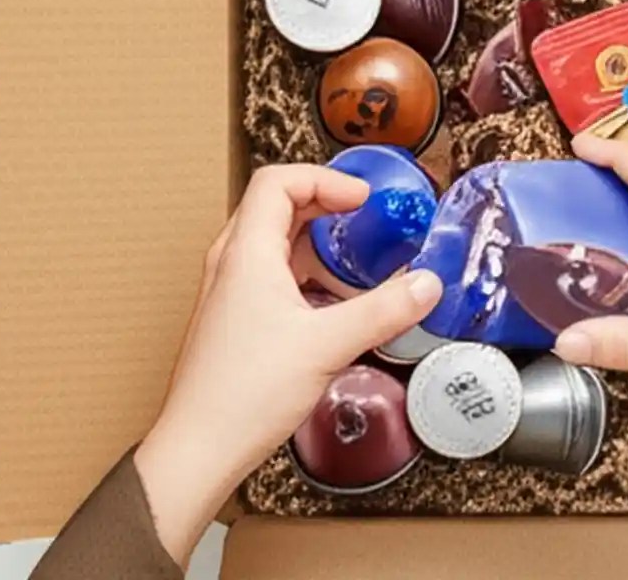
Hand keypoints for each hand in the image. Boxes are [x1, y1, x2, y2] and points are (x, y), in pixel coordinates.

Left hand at [135, 165, 441, 564]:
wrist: (200, 448)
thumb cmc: (245, 393)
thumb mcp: (328, 345)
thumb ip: (384, 310)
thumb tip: (427, 285)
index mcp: (247, 254)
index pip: (277, 182)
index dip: (324, 179)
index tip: (362, 198)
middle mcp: (232, 266)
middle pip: (274, 206)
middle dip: (323, 202)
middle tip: (363, 216)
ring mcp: (230, 295)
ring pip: (272, 244)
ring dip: (314, 239)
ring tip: (353, 257)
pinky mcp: (235, 322)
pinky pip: (271, 277)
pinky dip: (305, 274)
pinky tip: (333, 305)